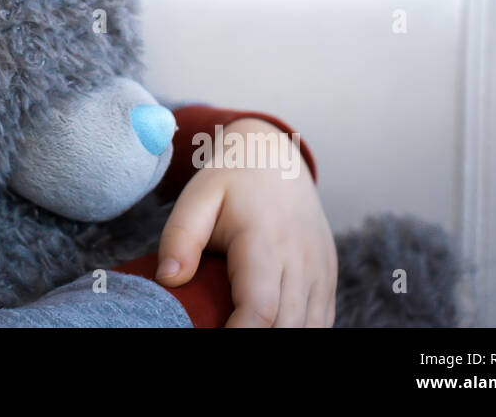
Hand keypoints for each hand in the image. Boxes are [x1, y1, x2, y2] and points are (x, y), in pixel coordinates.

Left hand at [153, 117, 336, 326]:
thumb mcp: (197, 197)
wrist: (274, 156)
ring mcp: (320, 268)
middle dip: (256, 339)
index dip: (240, 335)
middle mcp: (300, 257)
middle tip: (221, 332)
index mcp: (264, 239)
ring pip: (310, 327)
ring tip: (243, 328)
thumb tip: (168, 279)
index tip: (212, 337)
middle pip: (286, 326)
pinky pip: (323, 319)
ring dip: (281, 337)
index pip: (261, 308)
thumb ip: (180, 237)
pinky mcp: (328, 275)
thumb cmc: (230, 179)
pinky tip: (272, 327)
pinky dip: (300, 331)